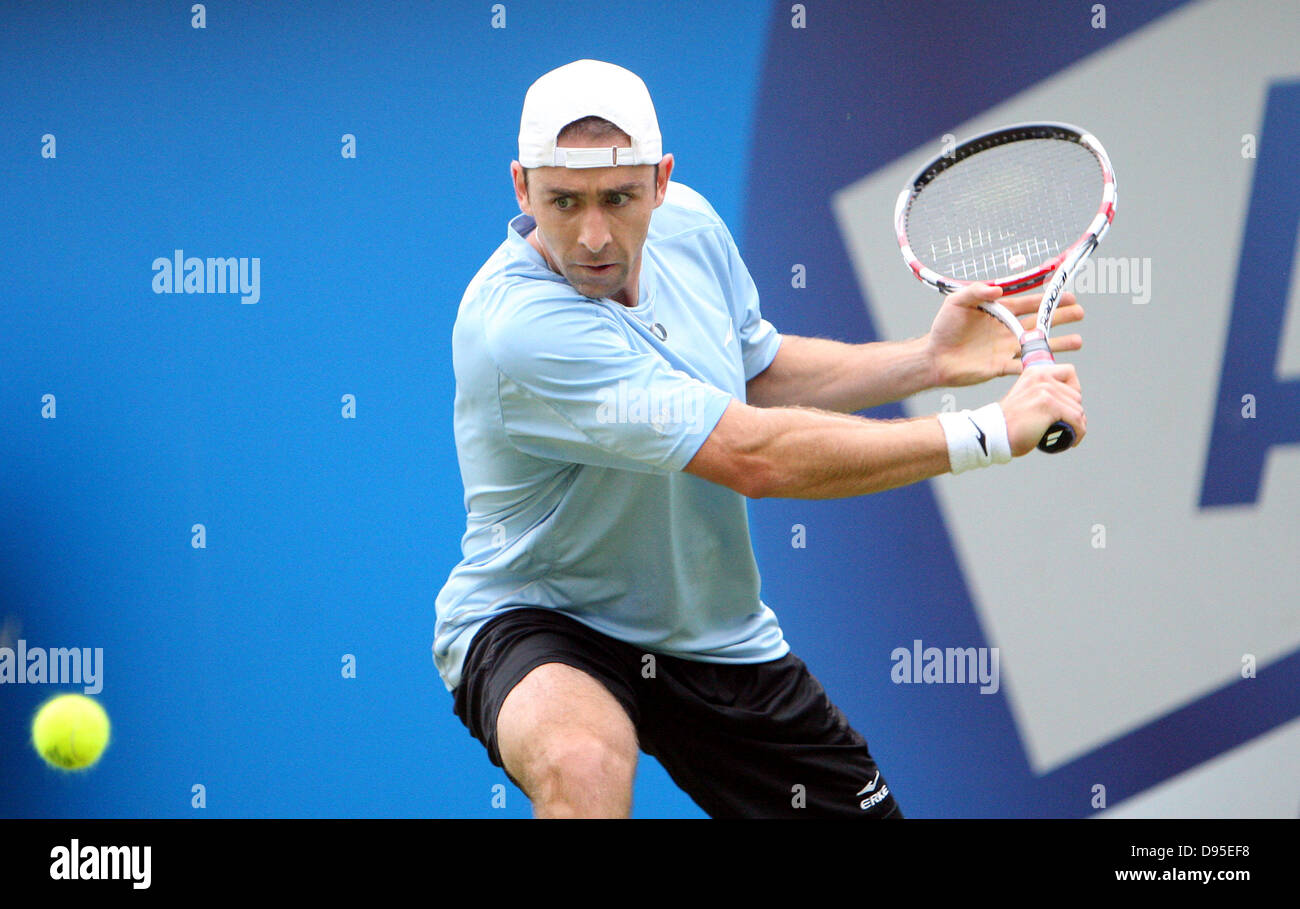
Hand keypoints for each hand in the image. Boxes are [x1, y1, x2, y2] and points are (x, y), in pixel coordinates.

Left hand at [924, 283, 1083, 387]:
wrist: (934, 359)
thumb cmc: (943, 329)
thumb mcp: (956, 303)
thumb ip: (975, 292)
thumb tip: (998, 289)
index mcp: (999, 312)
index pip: (1028, 303)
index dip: (1048, 299)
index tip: (1068, 294)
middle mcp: (1006, 329)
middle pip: (1039, 321)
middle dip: (1060, 317)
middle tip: (1080, 313)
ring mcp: (1006, 348)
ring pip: (1038, 344)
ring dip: (1058, 342)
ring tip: (1078, 341)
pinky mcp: (1002, 367)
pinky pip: (1025, 366)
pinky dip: (1040, 365)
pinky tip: (1056, 364)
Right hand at [999, 362, 1085, 455]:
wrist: (993, 434)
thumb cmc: (1010, 424)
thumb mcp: (1026, 398)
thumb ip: (1042, 393)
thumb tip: (1072, 403)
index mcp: (1035, 372)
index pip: (1069, 372)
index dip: (1072, 390)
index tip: (1064, 407)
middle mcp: (1041, 377)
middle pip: (1076, 394)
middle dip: (1074, 413)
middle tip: (1065, 426)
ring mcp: (1045, 390)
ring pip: (1078, 409)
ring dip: (1078, 425)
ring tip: (1068, 434)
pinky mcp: (1049, 405)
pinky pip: (1076, 419)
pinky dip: (1078, 432)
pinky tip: (1071, 440)